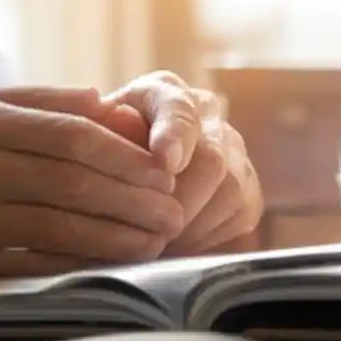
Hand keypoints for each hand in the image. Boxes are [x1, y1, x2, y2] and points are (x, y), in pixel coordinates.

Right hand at [0, 87, 182, 278]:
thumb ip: (39, 106)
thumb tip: (109, 103)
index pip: (68, 133)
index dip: (124, 154)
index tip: (163, 170)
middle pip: (71, 178)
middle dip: (133, 197)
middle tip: (175, 211)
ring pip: (58, 225)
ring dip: (117, 236)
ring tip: (157, 240)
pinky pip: (33, 265)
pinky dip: (79, 265)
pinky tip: (113, 265)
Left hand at [102, 72, 264, 255]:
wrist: (133, 170)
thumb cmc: (104, 154)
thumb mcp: (91, 137)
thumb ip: (98, 136)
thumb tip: (112, 140)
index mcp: (163, 93)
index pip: (178, 108)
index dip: (174, 134)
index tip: (166, 161)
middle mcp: (207, 116)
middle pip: (211, 159)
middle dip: (179, 203)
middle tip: (150, 232)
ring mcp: (234, 152)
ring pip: (230, 192)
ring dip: (192, 226)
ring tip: (159, 245)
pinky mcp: (248, 190)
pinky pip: (239, 217)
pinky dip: (207, 238)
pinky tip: (178, 247)